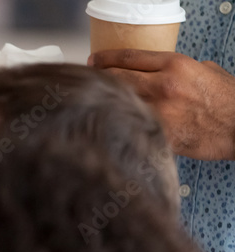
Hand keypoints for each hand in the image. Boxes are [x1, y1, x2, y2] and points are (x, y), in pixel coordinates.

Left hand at [89, 49, 234, 160]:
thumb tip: (160, 72)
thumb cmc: (228, 101)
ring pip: (119, 103)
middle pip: (117, 78)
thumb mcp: (205, 72)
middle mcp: (164, 85)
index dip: (106, 58)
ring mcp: (159, 111)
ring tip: (96, 104)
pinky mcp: (159, 134)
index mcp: (176, 65)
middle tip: (89, 82)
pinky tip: (111, 126)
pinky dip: (119, 125)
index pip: (129, 57)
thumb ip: (179, 70)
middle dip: (99, 79)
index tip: (94, 60)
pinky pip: (130, 127)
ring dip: (106, 103)